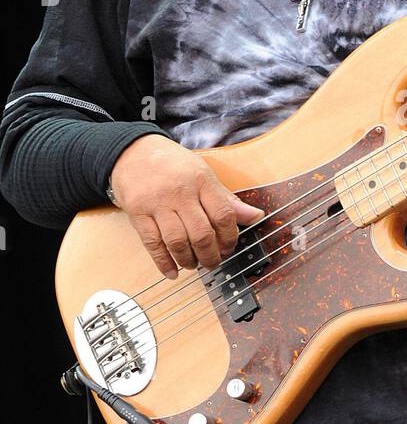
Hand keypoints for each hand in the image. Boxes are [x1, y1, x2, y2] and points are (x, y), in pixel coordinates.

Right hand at [109, 134, 263, 278]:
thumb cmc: (173, 164)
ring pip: (177, 241)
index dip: (230, 238)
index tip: (229, 247)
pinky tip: (172, 271)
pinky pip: (152, 244)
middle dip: (210, 255)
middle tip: (213, 262)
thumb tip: (256, 216)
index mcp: (201, 180)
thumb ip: (227, 199)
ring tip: (193, 264)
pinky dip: (163, 262)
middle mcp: (180, 192)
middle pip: (201, 233)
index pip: (223, 215)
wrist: (133, 151)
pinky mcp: (138, 213)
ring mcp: (157, 203)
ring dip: (188, 260)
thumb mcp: (203, 173)